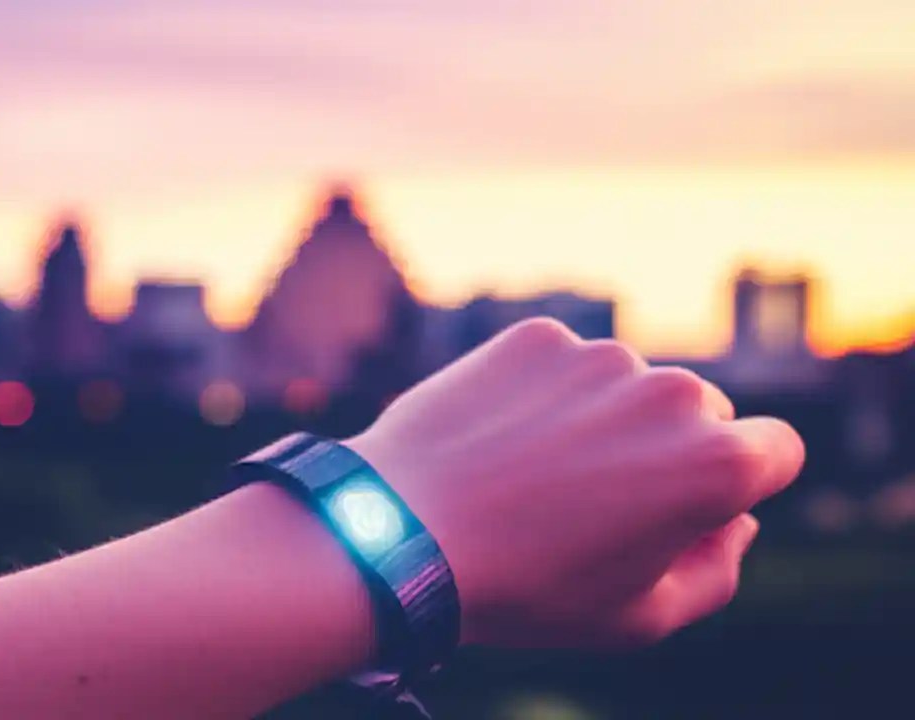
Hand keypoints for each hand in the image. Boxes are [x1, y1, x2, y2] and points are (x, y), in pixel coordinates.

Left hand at [345, 318, 803, 648]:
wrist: (401, 531)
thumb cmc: (526, 589)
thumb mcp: (640, 618)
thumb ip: (718, 570)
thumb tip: (734, 518)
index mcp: (716, 462)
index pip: (776, 451)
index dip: (739, 485)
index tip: (686, 509)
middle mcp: (671, 391)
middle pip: (702, 412)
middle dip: (669, 449)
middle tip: (596, 503)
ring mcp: (600, 356)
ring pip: (628, 386)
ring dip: (605, 419)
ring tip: (536, 476)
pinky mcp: (537, 336)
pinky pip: (565, 364)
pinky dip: (547, 394)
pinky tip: (502, 440)